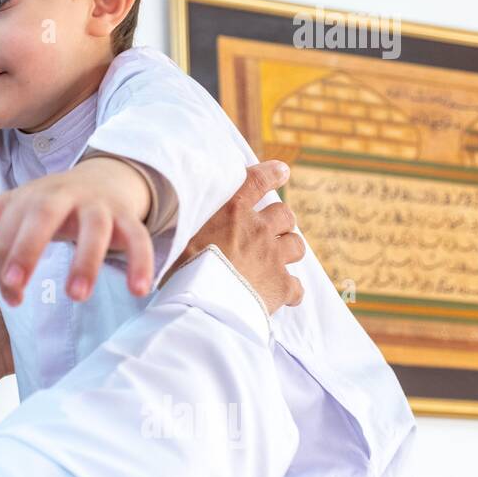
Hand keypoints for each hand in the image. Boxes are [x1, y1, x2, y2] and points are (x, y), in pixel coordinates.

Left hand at [0, 157, 153, 305]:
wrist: (106, 176)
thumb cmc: (49, 202)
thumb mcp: (9, 209)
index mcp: (31, 197)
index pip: (9, 225)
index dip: (4, 256)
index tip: (7, 291)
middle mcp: (63, 197)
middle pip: (43, 215)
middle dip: (28, 249)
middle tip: (15, 289)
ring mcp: (97, 207)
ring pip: (94, 229)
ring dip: (85, 260)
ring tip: (76, 296)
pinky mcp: (128, 220)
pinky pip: (138, 240)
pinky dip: (141, 263)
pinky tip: (140, 291)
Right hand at [166, 160, 305, 313]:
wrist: (202, 305)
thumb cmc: (182, 271)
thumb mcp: (180, 239)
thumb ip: (195, 227)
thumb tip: (182, 224)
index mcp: (232, 212)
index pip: (257, 181)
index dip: (272, 174)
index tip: (282, 171)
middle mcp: (257, 229)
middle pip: (285, 215)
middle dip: (280, 222)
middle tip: (269, 232)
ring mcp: (273, 257)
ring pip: (296, 245)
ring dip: (288, 251)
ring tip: (275, 261)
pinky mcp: (281, 286)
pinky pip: (297, 286)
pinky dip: (290, 291)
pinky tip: (281, 296)